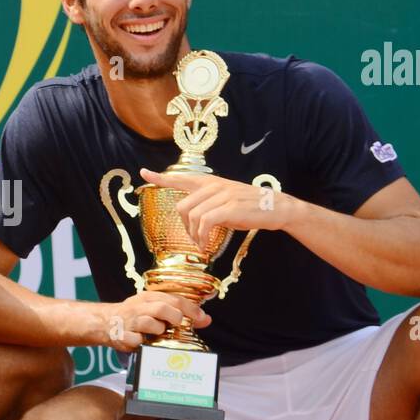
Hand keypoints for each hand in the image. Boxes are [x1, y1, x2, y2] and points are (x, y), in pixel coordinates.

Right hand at [100, 290, 211, 353]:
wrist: (104, 322)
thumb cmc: (135, 316)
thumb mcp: (153, 309)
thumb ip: (178, 312)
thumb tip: (205, 319)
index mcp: (148, 298)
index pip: (173, 299)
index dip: (190, 309)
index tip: (201, 318)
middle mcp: (139, 307)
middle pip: (163, 309)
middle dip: (175, 318)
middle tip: (177, 325)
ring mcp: (130, 321)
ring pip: (150, 324)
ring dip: (158, 330)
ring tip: (156, 333)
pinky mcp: (122, 336)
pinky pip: (137, 341)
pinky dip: (142, 343)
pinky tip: (141, 342)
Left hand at [139, 168, 294, 249]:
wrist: (275, 207)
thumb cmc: (249, 208)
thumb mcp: (226, 201)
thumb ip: (208, 204)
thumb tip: (194, 220)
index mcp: (210, 182)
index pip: (181, 177)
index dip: (160, 177)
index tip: (144, 173)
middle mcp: (213, 186)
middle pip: (182, 206)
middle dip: (184, 228)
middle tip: (195, 240)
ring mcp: (221, 195)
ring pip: (192, 217)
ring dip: (194, 236)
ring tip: (203, 245)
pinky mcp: (228, 208)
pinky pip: (204, 224)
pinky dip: (202, 238)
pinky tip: (207, 246)